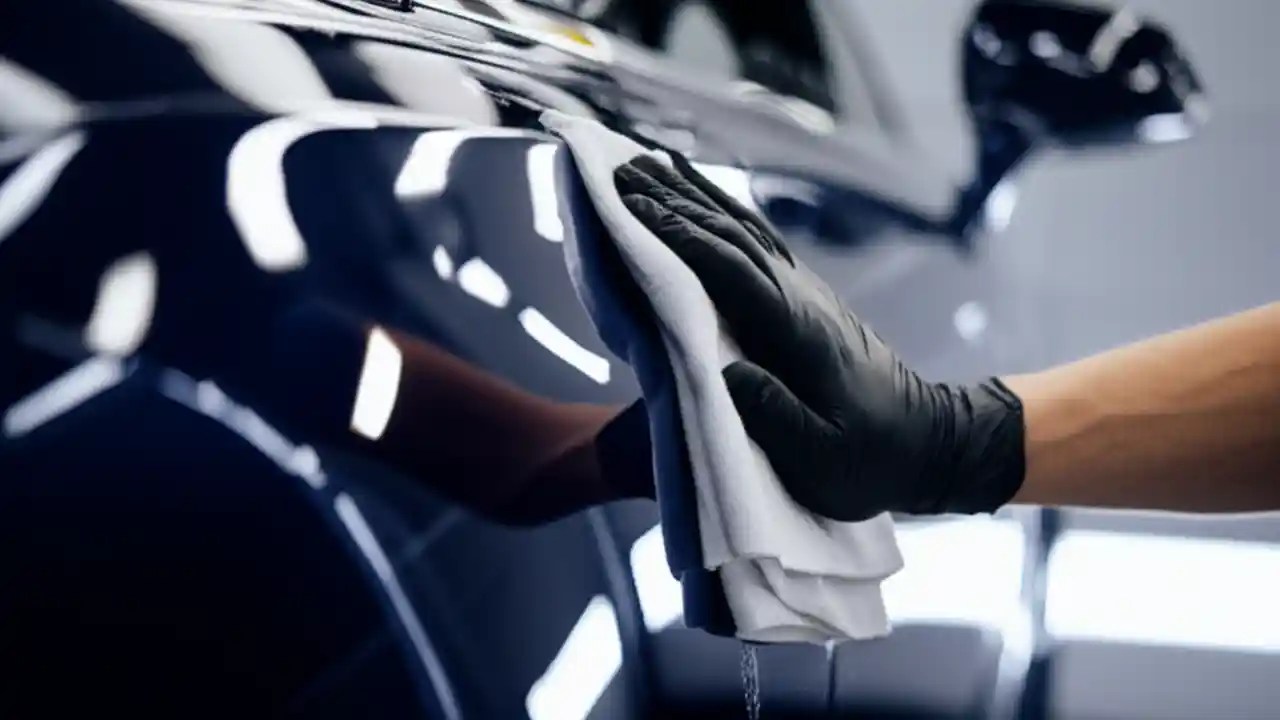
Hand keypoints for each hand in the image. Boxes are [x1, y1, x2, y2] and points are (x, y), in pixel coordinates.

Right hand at [614, 154, 1025, 520]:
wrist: (930, 441)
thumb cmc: (871, 459)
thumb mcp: (822, 456)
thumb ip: (774, 413)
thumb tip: (722, 371)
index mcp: (798, 330)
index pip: (731, 268)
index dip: (680, 235)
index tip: (632, 208)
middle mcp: (801, 296)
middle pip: (731, 234)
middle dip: (674, 200)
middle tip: (621, 170)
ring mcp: (806, 292)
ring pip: (744, 230)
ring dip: (695, 196)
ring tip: (650, 165)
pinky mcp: (806, 298)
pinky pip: (755, 243)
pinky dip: (722, 214)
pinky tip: (701, 201)